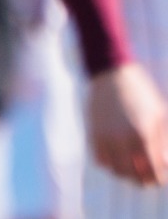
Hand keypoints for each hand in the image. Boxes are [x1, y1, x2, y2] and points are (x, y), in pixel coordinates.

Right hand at [88, 63, 167, 185]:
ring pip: (116, 170)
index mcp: (143, 135)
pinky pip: (101, 160)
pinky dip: (110, 163)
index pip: (153, 171)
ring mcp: (105, 137)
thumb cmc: (142, 94)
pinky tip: (119, 157)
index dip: (159, 178)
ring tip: (134, 168)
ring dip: (126, 173)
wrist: (112, 74)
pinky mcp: (93, 133)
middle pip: (134, 175)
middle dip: (144, 180)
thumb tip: (165, 163)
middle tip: (149, 176)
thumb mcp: (160, 115)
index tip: (161, 176)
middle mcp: (122, 139)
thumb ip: (164, 142)